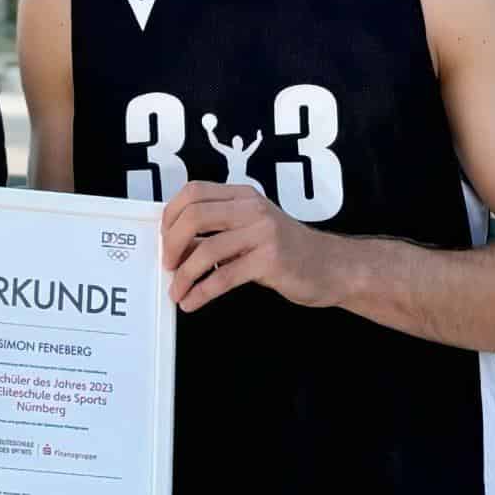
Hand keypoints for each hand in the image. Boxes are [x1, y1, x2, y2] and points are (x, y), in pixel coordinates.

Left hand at [161, 182, 338, 312]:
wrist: (330, 266)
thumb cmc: (286, 250)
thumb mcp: (251, 228)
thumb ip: (219, 229)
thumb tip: (176, 244)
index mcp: (243, 195)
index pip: (194, 192)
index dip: (171, 214)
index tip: (164, 238)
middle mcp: (252, 208)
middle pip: (195, 216)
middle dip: (172, 244)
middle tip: (168, 265)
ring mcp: (263, 233)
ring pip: (207, 250)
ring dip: (185, 275)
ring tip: (177, 291)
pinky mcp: (270, 260)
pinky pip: (224, 277)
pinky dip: (202, 292)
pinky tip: (193, 302)